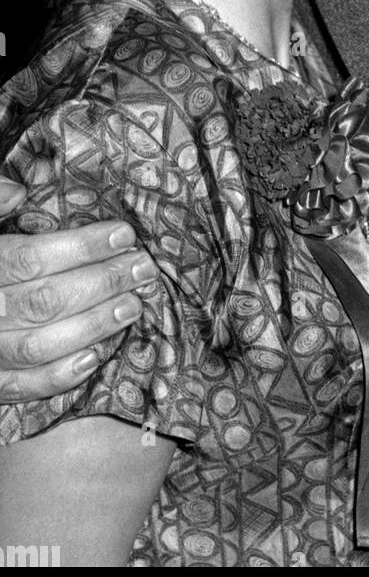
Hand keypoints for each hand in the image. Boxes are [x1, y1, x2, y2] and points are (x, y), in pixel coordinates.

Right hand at [0, 178, 157, 403]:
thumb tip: (18, 191)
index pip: (32, 259)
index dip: (81, 247)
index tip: (124, 235)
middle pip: (46, 300)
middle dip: (102, 283)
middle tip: (142, 268)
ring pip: (40, 345)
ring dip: (93, 325)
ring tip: (133, 305)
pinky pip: (24, 385)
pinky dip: (60, 375)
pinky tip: (97, 357)